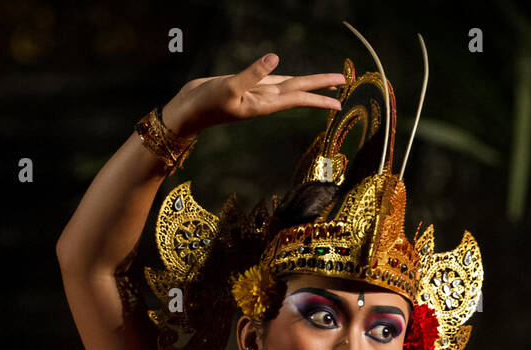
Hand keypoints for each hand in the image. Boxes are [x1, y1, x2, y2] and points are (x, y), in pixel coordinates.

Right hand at [161, 53, 343, 137]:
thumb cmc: (205, 104)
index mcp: (263, 104)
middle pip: (298, 90)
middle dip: (321, 87)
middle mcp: (264, 100)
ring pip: (287, 86)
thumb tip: (276, 58)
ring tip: (326, 82)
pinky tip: (291, 77)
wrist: (187, 111)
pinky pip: (271, 81)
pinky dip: (284, 78)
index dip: (318, 98)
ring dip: (307, 84)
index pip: (297, 98)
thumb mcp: (228, 87)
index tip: (339, 101)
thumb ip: (252, 74)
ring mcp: (255, 94)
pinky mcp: (245, 87)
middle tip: (343, 82)